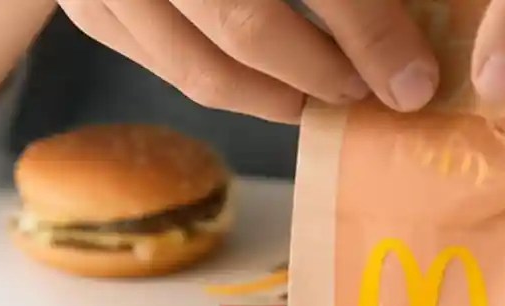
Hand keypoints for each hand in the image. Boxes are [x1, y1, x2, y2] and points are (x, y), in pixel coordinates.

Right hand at [56, 0, 441, 122]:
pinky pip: (165, 68)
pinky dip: (223, 83)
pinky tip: (267, 83)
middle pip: (249, 28)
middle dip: (324, 71)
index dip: (370, 30)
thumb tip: (403, 43)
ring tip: (322, 96)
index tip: (414, 74)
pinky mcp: (90, 10)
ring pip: (204, 70)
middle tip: (369, 91)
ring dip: (277, 97)